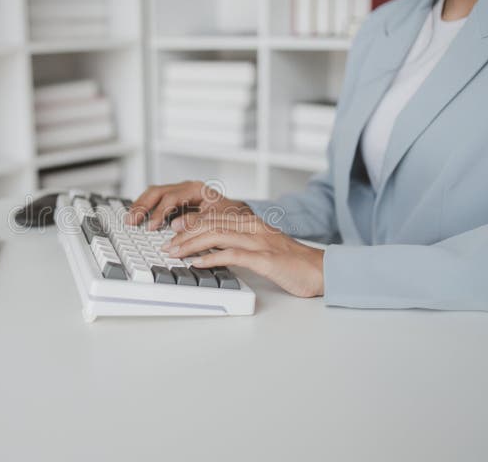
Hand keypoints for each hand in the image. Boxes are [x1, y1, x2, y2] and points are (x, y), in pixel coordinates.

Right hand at [126, 180, 251, 229]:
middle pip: (157, 191)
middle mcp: (185, 187)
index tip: (152, 227)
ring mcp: (179, 192)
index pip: (171, 197)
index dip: (160, 213)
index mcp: (196, 189)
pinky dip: (145, 207)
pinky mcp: (175, 200)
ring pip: (154, 193)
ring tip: (130, 219)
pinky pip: (156, 200)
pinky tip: (138, 216)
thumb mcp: (217, 219)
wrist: (235, 214)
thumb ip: (197, 221)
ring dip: (140, 206)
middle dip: (142, 206)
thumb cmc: (229, 216)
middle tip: (132, 221)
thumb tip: (176, 225)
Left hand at [164, 214, 324, 297]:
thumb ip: (239, 245)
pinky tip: (197, 264)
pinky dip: (211, 259)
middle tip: (167, 245)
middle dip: (184, 235)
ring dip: (191, 245)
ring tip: (175, 253)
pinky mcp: (264, 258)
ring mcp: (259, 241)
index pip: (214, 218)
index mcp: (252, 222)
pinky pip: (232, 255)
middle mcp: (253, 227)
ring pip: (216, 236)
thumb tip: (211, 251)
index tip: (173, 233)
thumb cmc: (291, 263)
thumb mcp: (261, 248)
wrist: (320, 271)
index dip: (191, 224)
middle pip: (211, 224)